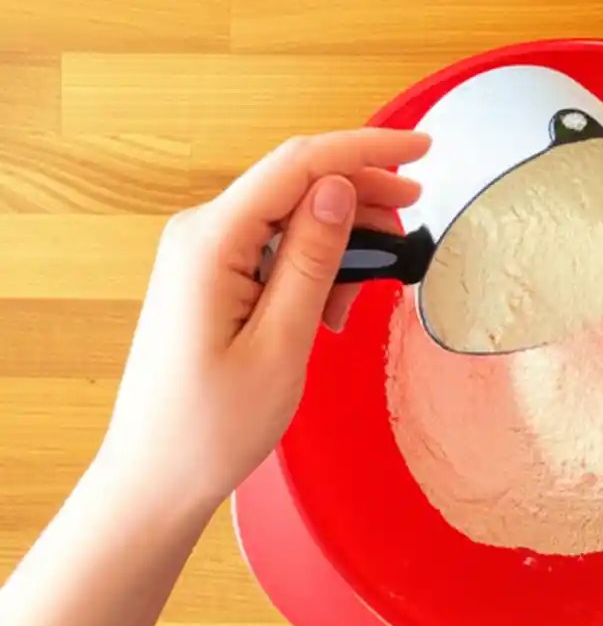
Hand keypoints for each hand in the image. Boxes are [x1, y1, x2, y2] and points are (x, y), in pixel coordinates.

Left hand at [101, 129, 429, 503]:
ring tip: (367, 291)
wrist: (156, 477)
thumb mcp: (281, 344)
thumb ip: (311, 260)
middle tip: (413, 224)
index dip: (366, 150)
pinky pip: (277, 248)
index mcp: (212, 242)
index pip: (299, 164)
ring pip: (293, 217)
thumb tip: (339, 190)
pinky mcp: (212, 277)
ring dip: (342, 242)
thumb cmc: (211, 426)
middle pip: (298, 184)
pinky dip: (317, 266)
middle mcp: (202, 234)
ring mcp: (204, 255)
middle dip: (363, 196)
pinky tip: (333, 307)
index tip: (422, 148)